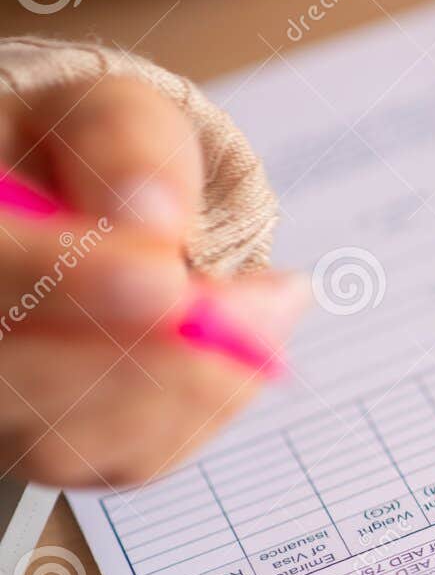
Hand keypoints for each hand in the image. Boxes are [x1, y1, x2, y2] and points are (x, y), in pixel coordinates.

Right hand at [0, 73, 304, 487]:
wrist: (95, 219)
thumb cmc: (91, 163)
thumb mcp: (108, 116)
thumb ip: (121, 144)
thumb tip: (152, 216)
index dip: (66, 281)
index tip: (165, 279)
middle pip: (17, 386)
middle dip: (151, 356)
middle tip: (261, 308)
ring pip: (70, 441)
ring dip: (189, 385)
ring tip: (268, 309)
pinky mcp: (53, 455)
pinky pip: (127, 459)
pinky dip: (199, 408)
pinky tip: (240, 352)